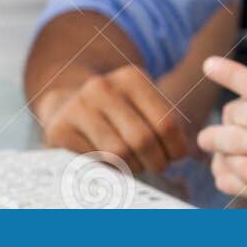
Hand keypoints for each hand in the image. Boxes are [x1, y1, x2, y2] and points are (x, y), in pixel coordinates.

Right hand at [36, 65, 190, 174]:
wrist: (67, 103)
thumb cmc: (117, 110)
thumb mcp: (142, 104)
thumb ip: (164, 123)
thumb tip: (187, 153)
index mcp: (132, 77)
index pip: (166, 122)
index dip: (175, 148)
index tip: (176, 157)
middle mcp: (104, 87)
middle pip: (143, 139)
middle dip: (156, 161)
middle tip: (157, 166)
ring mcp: (78, 106)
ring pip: (118, 153)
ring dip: (133, 168)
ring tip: (136, 165)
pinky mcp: (59, 129)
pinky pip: (93, 161)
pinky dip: (108, 169)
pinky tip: (111, 164)